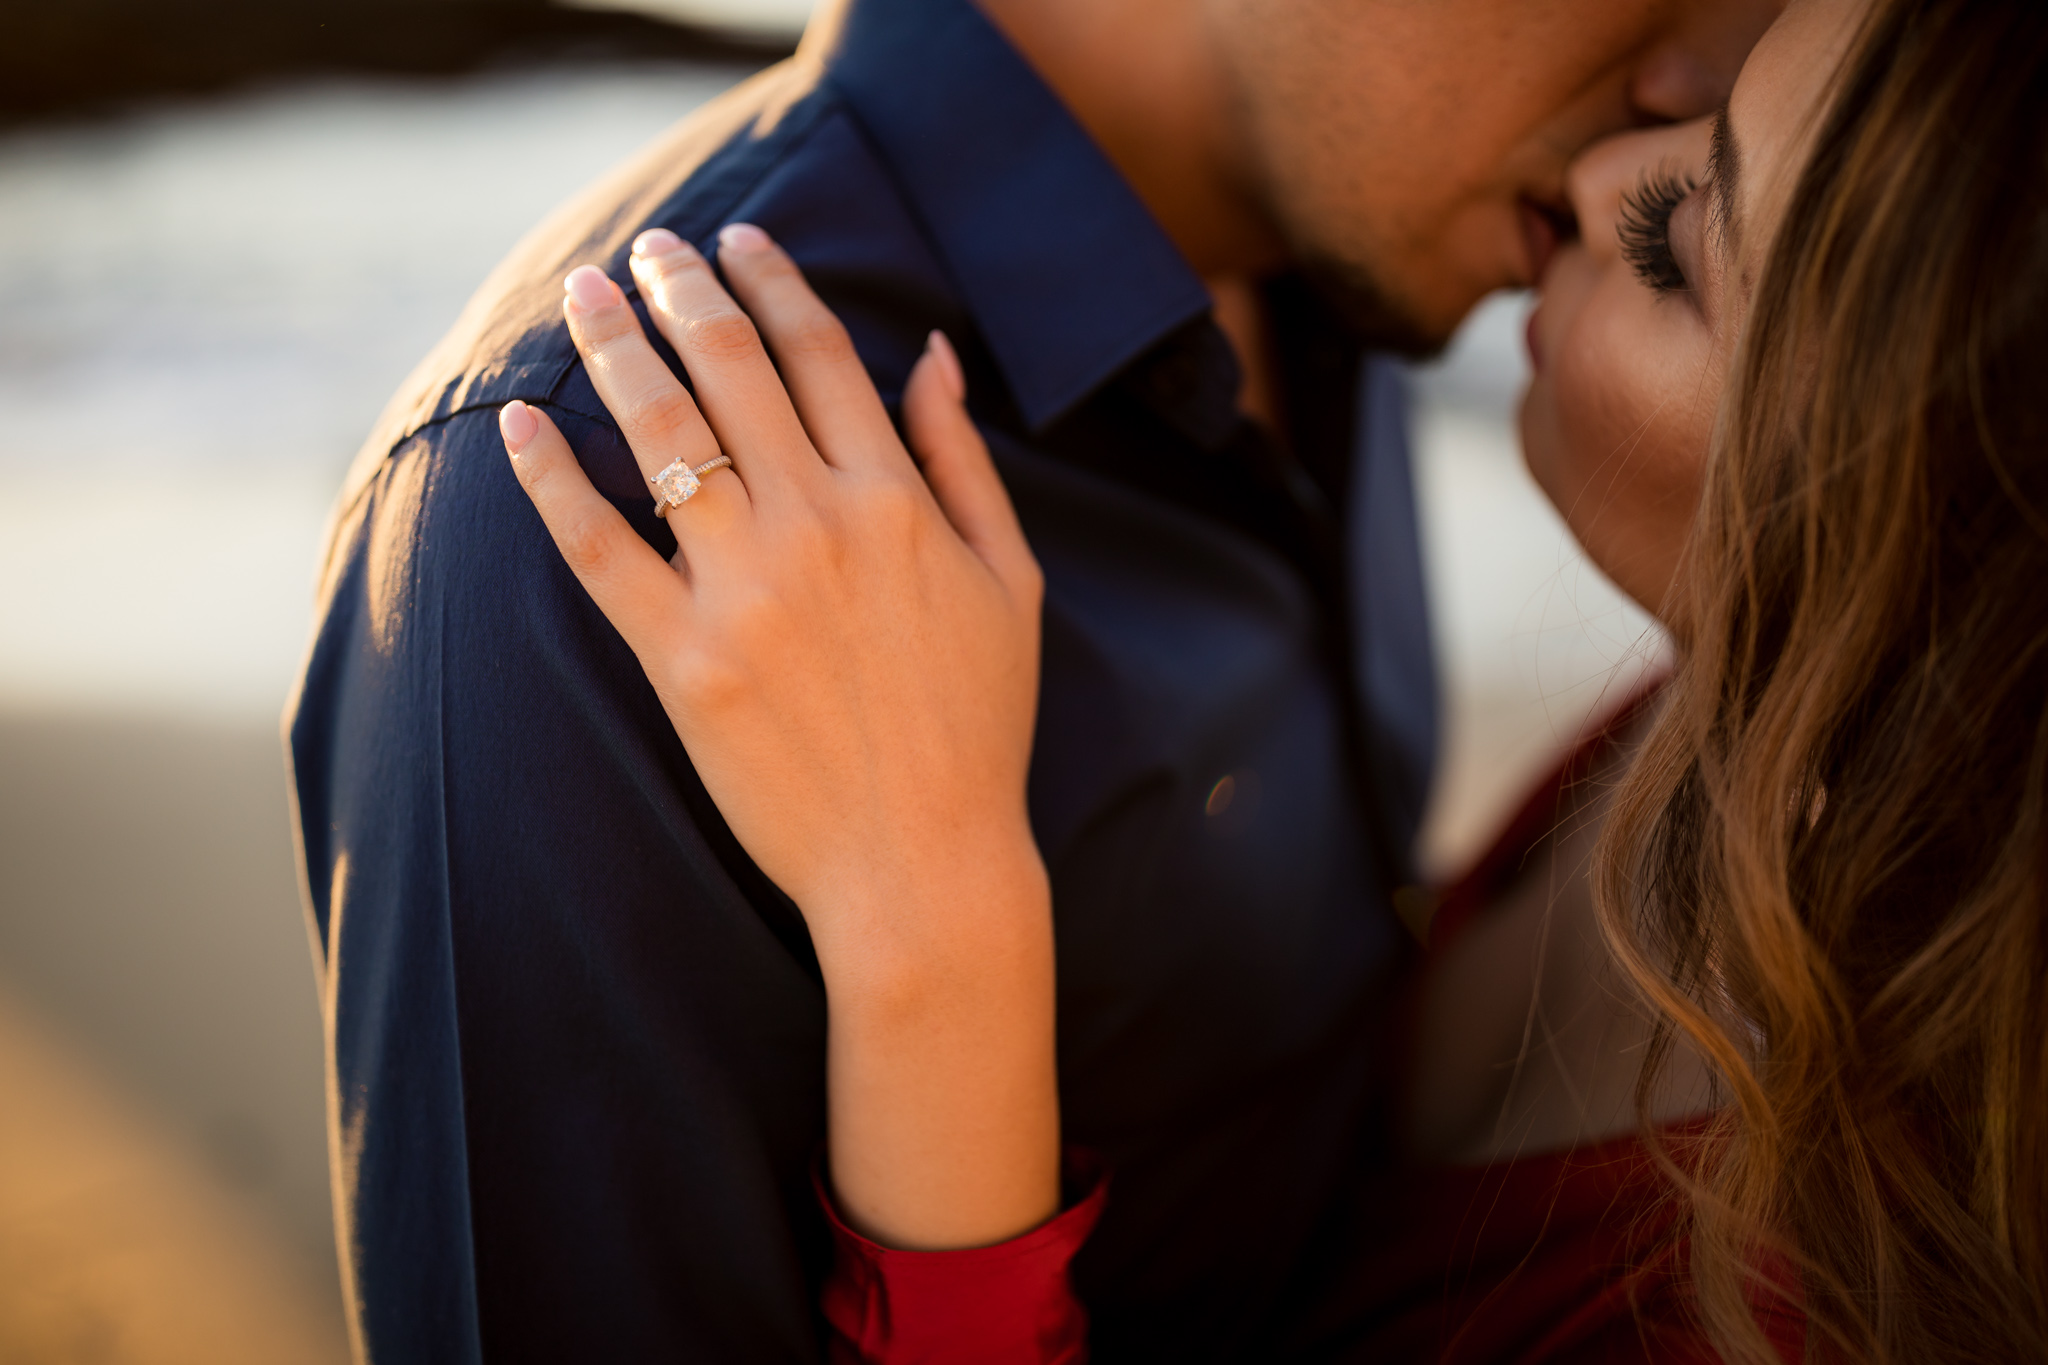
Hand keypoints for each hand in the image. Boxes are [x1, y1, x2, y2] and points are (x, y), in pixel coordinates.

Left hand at [498, 224, 1057, 1249]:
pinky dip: (552, 480)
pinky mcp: (684, 661)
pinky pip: (600, 550)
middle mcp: (818, 526)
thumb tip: (934, 354)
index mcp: (897, 501)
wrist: (925, 862)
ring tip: (582, 294)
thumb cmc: (977, 726)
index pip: (820, 355)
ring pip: (660, 434)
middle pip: (730, 370)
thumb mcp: (1009, 581)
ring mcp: (745, 592)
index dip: (772, 282)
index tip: (738, 240)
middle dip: (681, 288)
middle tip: (646, 249)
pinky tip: (519, 423)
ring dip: (613, 347)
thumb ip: (964, 460)